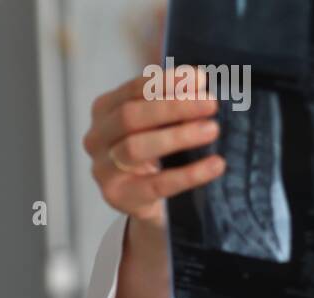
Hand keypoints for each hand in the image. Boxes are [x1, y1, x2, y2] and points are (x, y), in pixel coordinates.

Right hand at [83, 73, 224, 227]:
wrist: (148, 203)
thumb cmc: (156, 155)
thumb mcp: (161, 125)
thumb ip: (174, 101)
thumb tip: (200, 80)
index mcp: (105, 111)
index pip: (134, 90)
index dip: (166, 83)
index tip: (201, 79)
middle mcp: (97, 137)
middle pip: (131, 116)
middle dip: (174, 107)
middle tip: (211, 104)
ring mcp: (104, 169)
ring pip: (136, 147)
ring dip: (178, 136)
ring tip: (213, 130)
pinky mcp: (120, 196)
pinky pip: (157, 184)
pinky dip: (189, 174)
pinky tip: (216, 165)